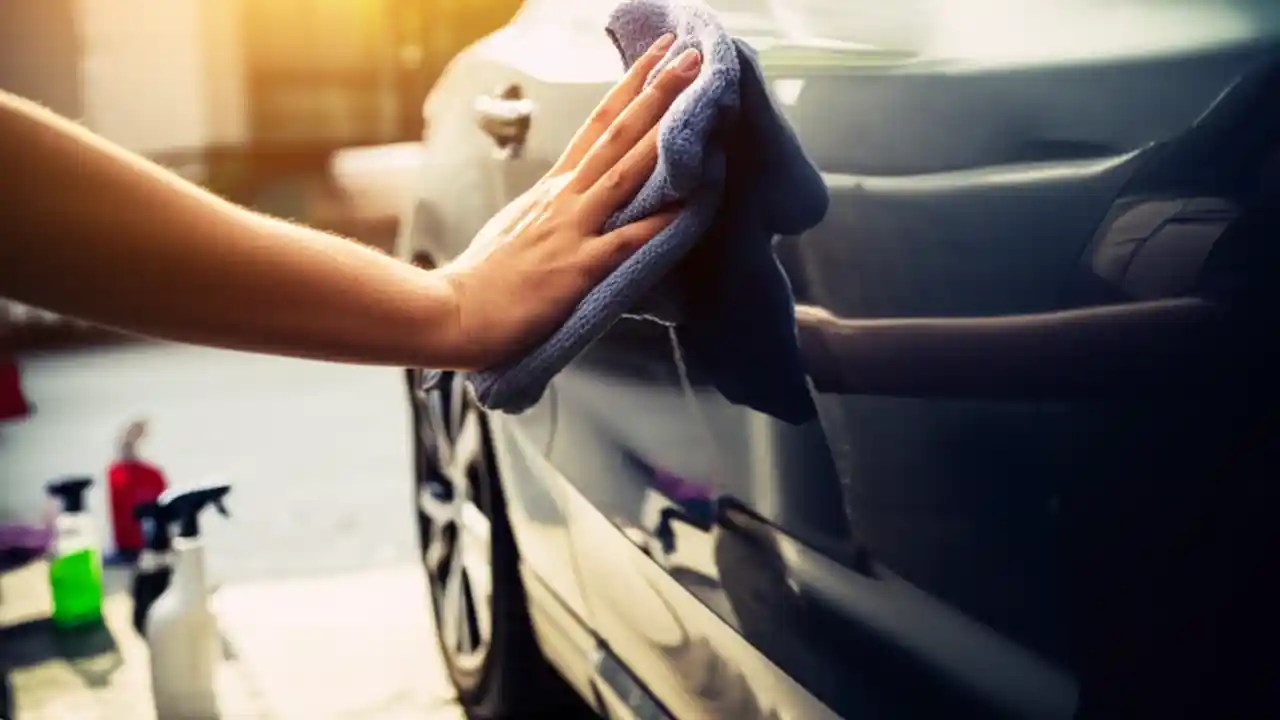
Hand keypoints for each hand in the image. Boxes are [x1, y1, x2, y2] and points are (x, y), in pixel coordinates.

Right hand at [438, 34, 701, 368]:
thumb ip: (552, 211)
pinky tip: (690, 205)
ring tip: (696, 100)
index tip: (656, 58)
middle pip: (616, 135)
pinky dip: (659, 222)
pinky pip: (626, 241)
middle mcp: (565, 198)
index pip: (597, 126)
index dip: (628, 89)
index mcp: (553, 188)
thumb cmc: (484, 279)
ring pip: (624, 171)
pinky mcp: (577, 268)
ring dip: (662, 134)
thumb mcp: (518, 228)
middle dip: (655, 93)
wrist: (454, 311)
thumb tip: (573, 202)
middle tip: (689, 57)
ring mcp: (571, 230)